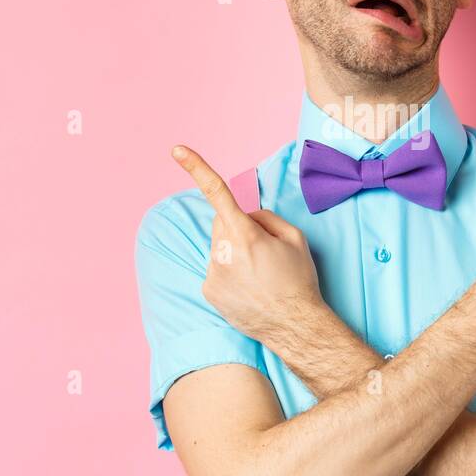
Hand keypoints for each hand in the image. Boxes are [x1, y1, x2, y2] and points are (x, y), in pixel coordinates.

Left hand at [171, 144, 324, 346]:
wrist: (294, 325)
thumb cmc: (298, 280)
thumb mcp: (295, 238)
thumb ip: (266, 217)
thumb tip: (246, 216)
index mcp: (246, 235)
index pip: (217, 194)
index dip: (196, 168)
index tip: (177, 150)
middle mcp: (223, 252)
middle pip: (221, 223)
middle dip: (237, 226)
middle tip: (263, 250)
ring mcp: (213, 273)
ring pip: (218, 247)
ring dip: (234, 251)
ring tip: (258, 274)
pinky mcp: (208, 291)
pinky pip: (216, 268)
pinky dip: (229, 272)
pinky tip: (248, 287)